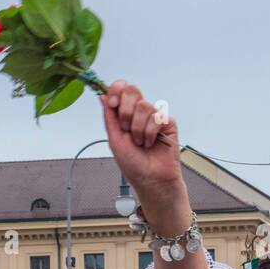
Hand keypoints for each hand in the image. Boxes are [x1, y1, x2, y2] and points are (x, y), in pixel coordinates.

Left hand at [101, 79, 188, 229]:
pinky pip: (158, 116)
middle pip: (133, 90)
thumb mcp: (114, 140)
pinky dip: (150, 132)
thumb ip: (109, 117)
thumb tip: (101, 96)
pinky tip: (150, 143)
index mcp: (125, 114)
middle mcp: (139, 113)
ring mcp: (154, 117)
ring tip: (139, 143)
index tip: (112, 103)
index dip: (116, 90)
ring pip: (144, 106)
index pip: (121, 89)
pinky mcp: (168, 123)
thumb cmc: (133, 164)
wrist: (150, 179)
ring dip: (137, 128)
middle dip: (125, 110)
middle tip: (125, 128)